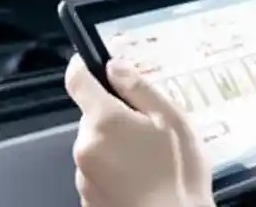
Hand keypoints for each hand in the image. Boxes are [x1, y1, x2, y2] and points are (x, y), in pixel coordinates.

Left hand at [65, 55, 213, 206]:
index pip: (77, 80)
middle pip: (92, 118)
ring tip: (148, 162)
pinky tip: (140, 181)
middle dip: (114, 119)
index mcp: (104, 121)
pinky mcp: (87, 199)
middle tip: (147, 131)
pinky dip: (114, 173)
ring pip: (96, 147)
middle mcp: (85, 147)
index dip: (82, 66)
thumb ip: (139, 89)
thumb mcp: (171, 120)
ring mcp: (83, 176)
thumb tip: (114, 67)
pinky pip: (97, 173)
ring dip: (114, 147)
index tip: (90, 63)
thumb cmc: (178, 174)